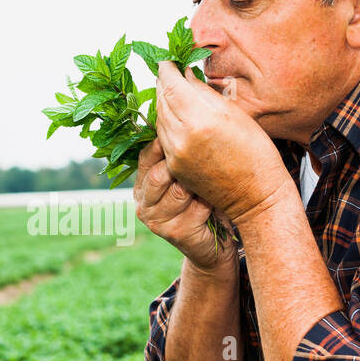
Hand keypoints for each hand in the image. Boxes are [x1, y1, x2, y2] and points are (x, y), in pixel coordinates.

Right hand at [134, 137, 237, 272]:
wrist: (215, 245)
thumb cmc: (206, 200)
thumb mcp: (190, 175)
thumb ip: (180, 154)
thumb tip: (179, 115)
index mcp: (142, 183)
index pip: (146, 155)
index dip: (166, 142)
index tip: (189, 130)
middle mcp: (143, 202)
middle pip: (158, 174)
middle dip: (184, 166)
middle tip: (207, 161)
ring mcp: (156, 220)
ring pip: (179, 190)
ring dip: (200, 186)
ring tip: (213, 185)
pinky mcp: (174, 233)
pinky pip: (196, 207)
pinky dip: (211, 203)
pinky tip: (217, 204)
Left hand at [154, 61, 290, 225]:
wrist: (255, 195)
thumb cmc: (256, 152)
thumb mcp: (235, 113)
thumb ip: (205, 92)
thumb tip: (185, 75)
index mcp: (201, 120)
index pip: (172, 85)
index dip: (166, 69)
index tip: (167, 60)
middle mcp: (182, 137)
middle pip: (161, 100)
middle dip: (163, 83)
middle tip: (168, 70)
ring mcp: (175, 154)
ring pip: (158, 118)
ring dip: (162, 101)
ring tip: (171, 89)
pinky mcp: (174, 167)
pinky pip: (162, 136)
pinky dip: (165, 121)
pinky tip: (174, 113)